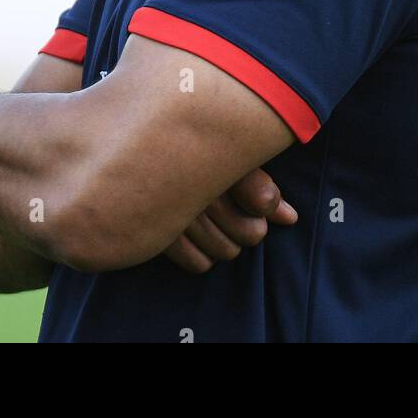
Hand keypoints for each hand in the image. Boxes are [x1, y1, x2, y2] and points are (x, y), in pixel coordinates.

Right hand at [162, 167, 297, 273]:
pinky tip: (193, 236)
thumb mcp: (223, 161)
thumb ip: (260, 188)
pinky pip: (198, 264)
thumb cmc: (185, 154)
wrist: (126, 154)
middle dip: (248, 228)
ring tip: (211, 222)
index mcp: (220, 158)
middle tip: (234, 211)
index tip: (258, 197)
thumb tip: (291, 219)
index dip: (267, 204)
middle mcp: (201, 185)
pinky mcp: (158, 233)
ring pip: (226, 251)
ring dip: (224, 243)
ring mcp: (178, 210)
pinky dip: (200, 256)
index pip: (264, 201)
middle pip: (251, 233)